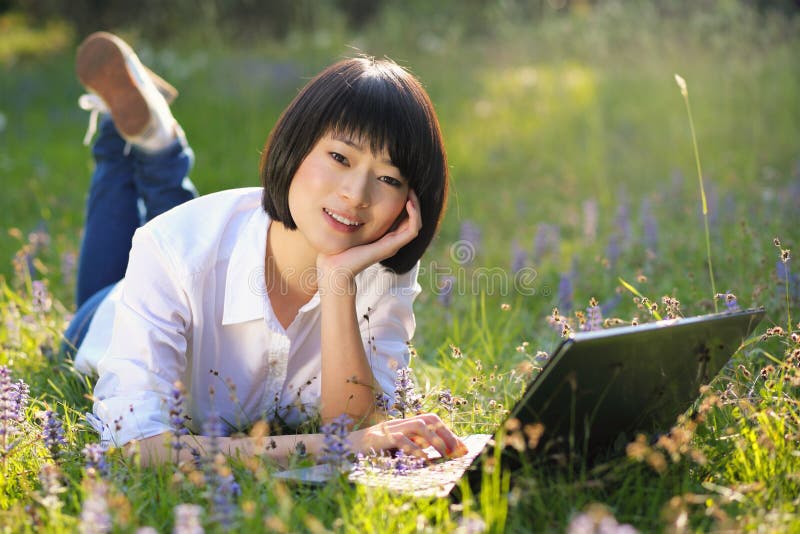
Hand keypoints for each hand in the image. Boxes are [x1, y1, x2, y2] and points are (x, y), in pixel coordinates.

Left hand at [316, 190, 421, 285]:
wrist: (336, 266)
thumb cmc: (341, 246)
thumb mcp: (353, 225)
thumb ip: (359, 215)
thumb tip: (356, 199)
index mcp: (386, 237)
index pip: (405, 218)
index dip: (407, 203)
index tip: (403, 187)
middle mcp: (392, 241)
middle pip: (413, 220)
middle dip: (414, 202)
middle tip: (410, 186)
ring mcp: (394, 244)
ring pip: (416, 223)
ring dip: (417, 207)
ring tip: (412, 192)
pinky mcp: (392, 246)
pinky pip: (413, 230)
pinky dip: (414, 216)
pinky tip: (408, 203)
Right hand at [349, 413, 467, 459]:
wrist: (340, 447)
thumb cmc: (367, 450)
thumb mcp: (393, 447)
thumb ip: (410, 445)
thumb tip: (432, 449)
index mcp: (403, 423)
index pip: (431, 420)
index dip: (448, 432)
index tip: (462, 447)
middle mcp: (398, 422)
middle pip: (429, 418)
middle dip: (447, 433)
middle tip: (458, 451)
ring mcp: (389, 428)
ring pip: (419, 424)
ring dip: (435, 439)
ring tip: (444, 453)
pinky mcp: (380, 438)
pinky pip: (402, 440)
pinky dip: (415, 450)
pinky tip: (424, 460)